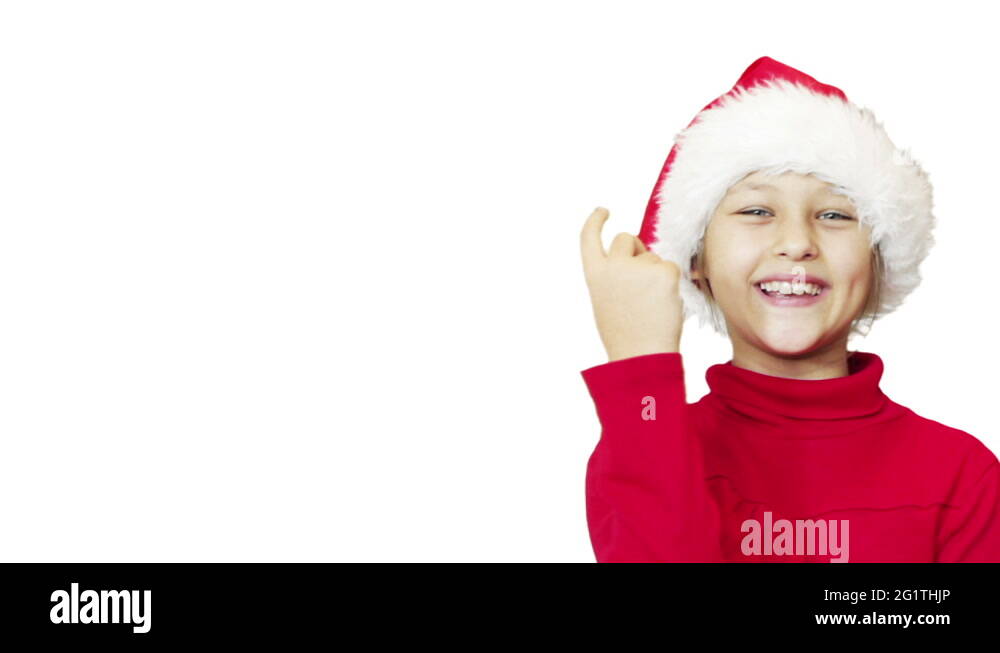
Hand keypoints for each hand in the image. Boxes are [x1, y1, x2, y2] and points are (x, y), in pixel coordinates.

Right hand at [580, 207, 683, 361]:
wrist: (640, 356)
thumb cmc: (625, 336)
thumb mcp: (607, 301)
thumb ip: (615, 276)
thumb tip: (639, 259)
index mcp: (595, 274)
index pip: (589, 237)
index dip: (596, 221)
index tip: (603, 211)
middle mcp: (613, 265)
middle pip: (627, 239)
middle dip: (637, 251)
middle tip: (641, 281)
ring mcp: (638, 267)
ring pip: (653, 257)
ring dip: (655, 274)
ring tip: (650, 306)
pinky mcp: (664, 272)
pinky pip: (671, 267)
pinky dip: (671, 283)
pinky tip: (664, 303)